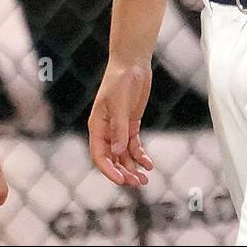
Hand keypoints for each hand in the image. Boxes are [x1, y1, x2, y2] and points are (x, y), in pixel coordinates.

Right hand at [88, 60, 154, 186]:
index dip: (109, 170)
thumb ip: (119, 129)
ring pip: (123, 155)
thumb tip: (117, 153)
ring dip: (132, 168)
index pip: (99, 155)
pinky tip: (149, 164)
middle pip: (111, 159)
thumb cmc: (120, 80)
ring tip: (145, 180)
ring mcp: (118, 128)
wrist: (132, 63)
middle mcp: (106, 130)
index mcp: (97, 125)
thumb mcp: (120, 104)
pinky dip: (140, 156)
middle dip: (123, 173)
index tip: (122, 180)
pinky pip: (133, 145)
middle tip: (138, 183)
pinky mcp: (130, 124)